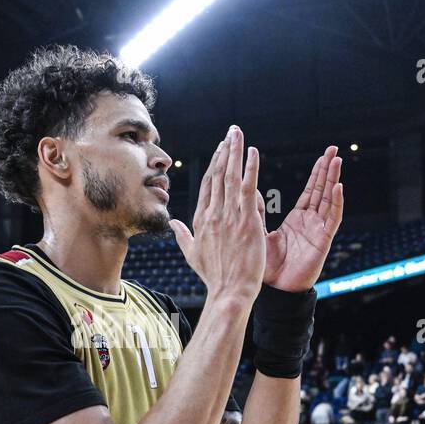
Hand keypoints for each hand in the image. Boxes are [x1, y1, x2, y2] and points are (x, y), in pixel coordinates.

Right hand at [171, 126, 264, 306]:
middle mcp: (214, 214)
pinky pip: (248, 188)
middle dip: (225, 151)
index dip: (215, 165)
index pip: (209, 185)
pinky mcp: (246, 221)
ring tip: (237, 134)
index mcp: (202, 220)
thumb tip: (172, 222)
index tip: (221, 149)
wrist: (229, 291)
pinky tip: (252, 152)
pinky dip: (250, 168)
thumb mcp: (192, 254)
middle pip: (219, 175)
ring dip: (234, 152)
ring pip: (231, 177)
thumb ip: (182, 234)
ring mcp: (229, 216)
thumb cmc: (214, 277)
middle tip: (231, 131)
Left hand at [263, 147, 344, 291]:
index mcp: (298, 220)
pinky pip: (332, 218)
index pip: (310, 191)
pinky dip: (336, 202)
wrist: (275, 291)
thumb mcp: (257, 233)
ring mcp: (318, 231)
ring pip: (329, 200)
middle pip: (322, 191)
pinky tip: (338, 186)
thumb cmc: (267, 268)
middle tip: (333, 150)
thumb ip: (255, 211)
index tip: (322, 156)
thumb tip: (248, 189)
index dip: (316, 174)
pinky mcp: (323, 240)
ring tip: (337, 160)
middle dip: (327, 170)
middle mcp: (311, 223)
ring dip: (333, 180)